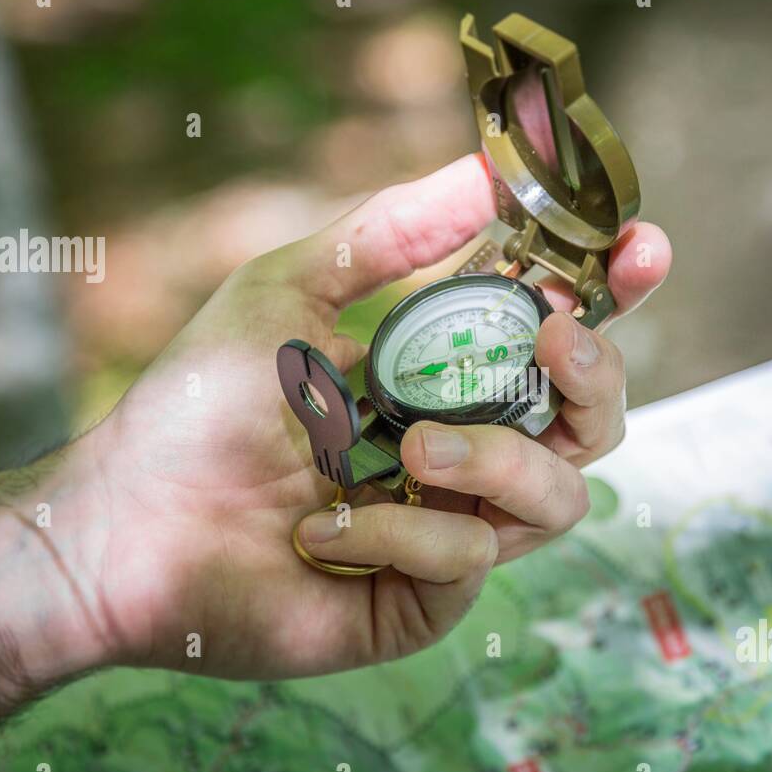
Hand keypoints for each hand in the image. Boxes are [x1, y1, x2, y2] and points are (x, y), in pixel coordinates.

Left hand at [88, 154, 671, 679]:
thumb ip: (391, 234)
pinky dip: (407, 534)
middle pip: (591, 424)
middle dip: (596, 378)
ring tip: (410, 450)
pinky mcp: (429, 601)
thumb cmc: (200, 404)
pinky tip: (327, 527)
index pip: (558, 341)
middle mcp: (466, 454)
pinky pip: (473, 563)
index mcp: (445, 378)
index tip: (643, 250)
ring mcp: (453, 531)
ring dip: (494, 462)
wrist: (128, 527)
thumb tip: (488, 171)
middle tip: (556, 341)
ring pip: (555, 498)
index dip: (614, 300)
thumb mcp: (291, 289)